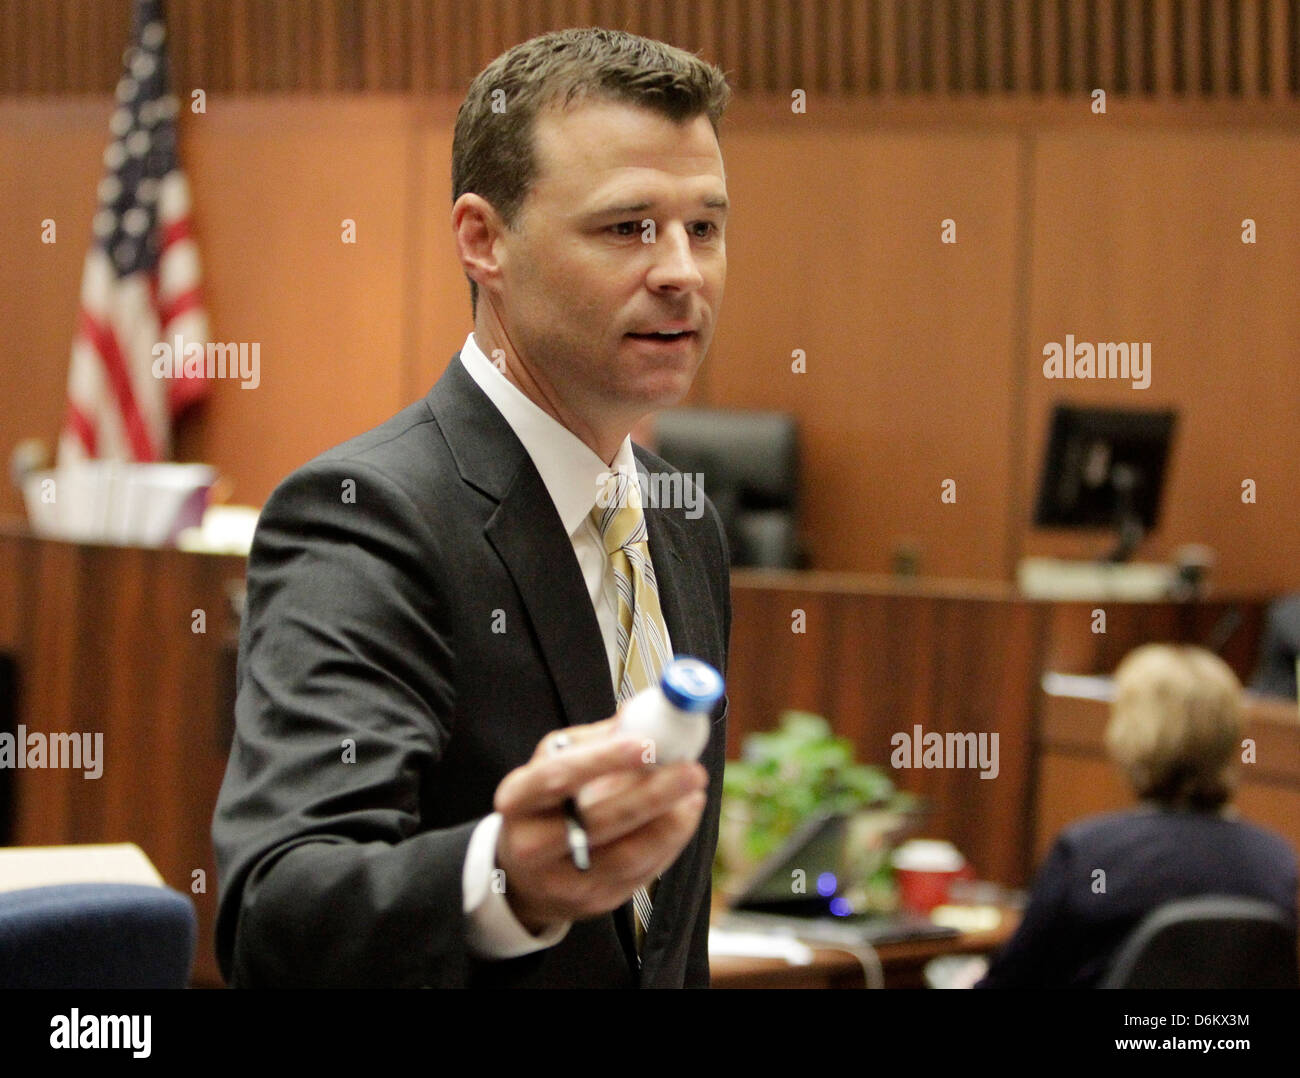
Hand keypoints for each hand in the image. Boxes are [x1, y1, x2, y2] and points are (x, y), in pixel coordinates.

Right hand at [492, 715, 708, 934]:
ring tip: (694, 792)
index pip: (557, 777)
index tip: (647, 743)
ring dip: (671, 822)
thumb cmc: (549, 802)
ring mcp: (563, 881)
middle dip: (652, 793)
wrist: (525, 873)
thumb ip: (598, 740)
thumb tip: (646, 711)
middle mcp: (532, 845)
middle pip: (598, 821)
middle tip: (691, 770)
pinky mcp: (594, 902)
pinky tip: (683, 817)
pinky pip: (641, 873)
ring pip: (627, 855)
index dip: (603, 760)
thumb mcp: (556, 763)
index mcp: (517, 799)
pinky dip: (669, 842)